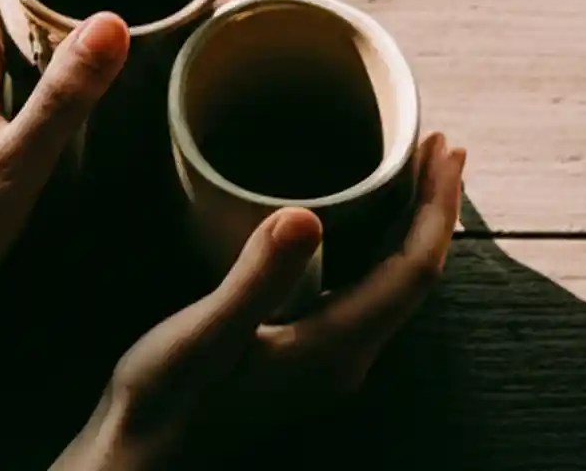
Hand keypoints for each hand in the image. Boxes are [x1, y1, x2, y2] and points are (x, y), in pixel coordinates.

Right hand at [54, 133, 465, 469]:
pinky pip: (366, 293)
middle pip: (415, 276)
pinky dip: (379, 248)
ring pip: (393, 285)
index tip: (444, 149)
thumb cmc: (166, 397)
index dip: (436, 207)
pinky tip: (362, 226)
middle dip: (433, 208)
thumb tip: (305, 216)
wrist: (141, 453)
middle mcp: (345, 358)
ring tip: (416, 174)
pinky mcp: (305, 356)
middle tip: (440, 145)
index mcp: (334, 348)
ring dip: (410, 227)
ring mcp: (327, 361)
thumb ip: (256, 278)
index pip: (413, 270)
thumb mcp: (205, 332)